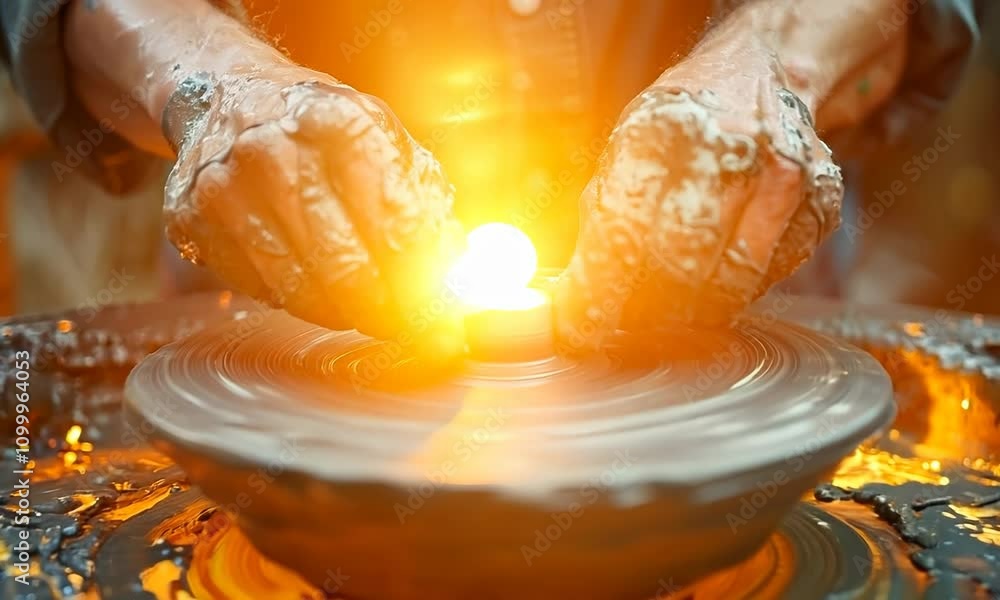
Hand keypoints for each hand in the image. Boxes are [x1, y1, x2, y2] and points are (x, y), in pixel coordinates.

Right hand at [162, 66, 466, 355]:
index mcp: (340, 124)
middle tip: (406, 330)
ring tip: (364, 310)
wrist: (230, 96)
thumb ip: (424, 201)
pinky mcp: (192, 220)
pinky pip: (260, 289)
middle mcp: (277, 152)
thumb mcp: (385, 139)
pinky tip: (313, 284)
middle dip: (387, 314)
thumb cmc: (322, 127)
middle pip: (349, 270)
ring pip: (302, 291)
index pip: (398, 228)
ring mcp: (227, 187)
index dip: (425, 286)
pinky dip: (295, 300)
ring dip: (344, 313)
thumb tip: (453, 272)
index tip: (442, 320)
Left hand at [554, 39, 842, 351]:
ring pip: (730, 283)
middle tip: (619, 335)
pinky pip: (769, 278)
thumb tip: (573, 297)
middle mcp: (730, 150)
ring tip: (661, 327)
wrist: (761, 75)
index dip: (598, 295)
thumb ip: (604, 215)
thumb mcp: (626, 146)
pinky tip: (711, 286)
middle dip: (640, 317)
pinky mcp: (819, 206)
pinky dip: (735, 294)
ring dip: (688, 319)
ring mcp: (783, 178)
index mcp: (664, 131)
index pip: (623, 237)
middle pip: (678, 268)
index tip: (581, 327)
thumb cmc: (682, 121)